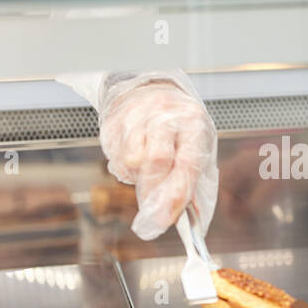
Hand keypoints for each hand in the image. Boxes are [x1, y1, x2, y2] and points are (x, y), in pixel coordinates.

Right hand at [98, 72, 217, 239]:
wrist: (147, 89)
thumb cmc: (176, 124)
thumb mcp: (193, 141)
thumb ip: (190, 174)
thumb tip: (179, 212)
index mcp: (193, 120)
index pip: (187, 162)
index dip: (176, 194)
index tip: (167, 218)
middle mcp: (165, 114)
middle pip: (157, 160)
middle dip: (153, 193)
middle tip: (153, 215)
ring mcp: (137, 114)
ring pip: (132, 160)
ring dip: (137, 178)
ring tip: (146, 172)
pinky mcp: (114, 120)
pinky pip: (116, 158)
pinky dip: (124, 169)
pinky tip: (133, 157)